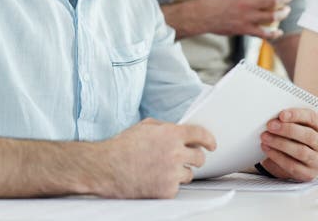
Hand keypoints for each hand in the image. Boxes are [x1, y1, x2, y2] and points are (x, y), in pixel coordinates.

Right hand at [89, 118, 215, 198]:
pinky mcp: (166, 190)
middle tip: (188, 159)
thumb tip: (180, 130)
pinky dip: (169, 185)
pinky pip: (177, 188)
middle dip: (195, 158)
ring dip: (181, 172)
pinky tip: (155, 180)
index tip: (212, 144)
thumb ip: (166, 127)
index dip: (209, 140)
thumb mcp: (144, 126)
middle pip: (199, 157)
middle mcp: (175, 153)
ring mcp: (172, 173)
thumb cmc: (122, 147)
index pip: (201, 135)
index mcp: (171, 134)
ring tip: (163, 170)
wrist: (105, 168)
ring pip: (190, 174)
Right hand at [196, 0, 293, 38]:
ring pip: (271, 17)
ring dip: (283, 13)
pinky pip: (263, 33)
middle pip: (273, 1)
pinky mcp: (245, 29)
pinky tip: (278, 31)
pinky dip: (273, 33)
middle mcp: (248, 4)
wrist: (202, 16)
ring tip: (287, 10)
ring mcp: (247, 18)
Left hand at [259, 109, 317, 181]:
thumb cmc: (296, 137)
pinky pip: (293, 165)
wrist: (296, 158)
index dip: (297, 115)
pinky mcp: (309, 174)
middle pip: (308, 135)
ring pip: (301, 151)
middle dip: (287, 129)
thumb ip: (290, 120)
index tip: (281, 114)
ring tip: (265, 137)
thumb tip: (274, 116)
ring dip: (280, 143)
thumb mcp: (297, 125)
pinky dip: (278, 157)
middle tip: (270, 125)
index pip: (312, 118)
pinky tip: (268, 149)